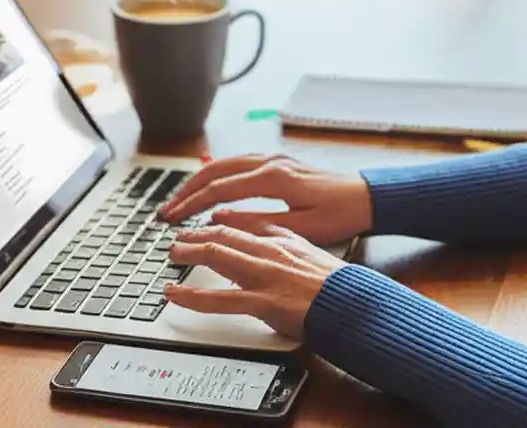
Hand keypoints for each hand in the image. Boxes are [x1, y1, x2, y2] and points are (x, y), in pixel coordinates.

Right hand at [158, 154, 372, 244]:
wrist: (367, 197)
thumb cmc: (340, 215)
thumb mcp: (299, 228)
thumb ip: (257, 223)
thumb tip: (219, 219)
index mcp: (274, 178)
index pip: (219, 189)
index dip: (191, 205)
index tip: (172, 218)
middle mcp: (270, 162)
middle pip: (215, 171)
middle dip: (187, 190)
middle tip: (166, 210)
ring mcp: (274, 159)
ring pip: (225, 163)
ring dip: (199, 180)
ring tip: (179, 200)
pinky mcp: (279, 162)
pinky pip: (238, 163)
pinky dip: (217, 174)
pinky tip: (208, 185)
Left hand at [163, 221, 345, 339]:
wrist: (354, 303)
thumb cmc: (338, 284)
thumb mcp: (313, 251)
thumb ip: (289, 242)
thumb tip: (273, 235)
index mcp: (283, 239)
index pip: (243, 224)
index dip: (219, 223)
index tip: (206, 224)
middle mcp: (270, 252)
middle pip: (224, 235)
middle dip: (196, 234)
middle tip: (179, 238)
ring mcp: (264, 275)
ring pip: (217, 255)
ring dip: (189, 253)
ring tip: (172, 255)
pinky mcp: (261, 301)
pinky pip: (218, 299)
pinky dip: (190, 296)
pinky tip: (173, 294)